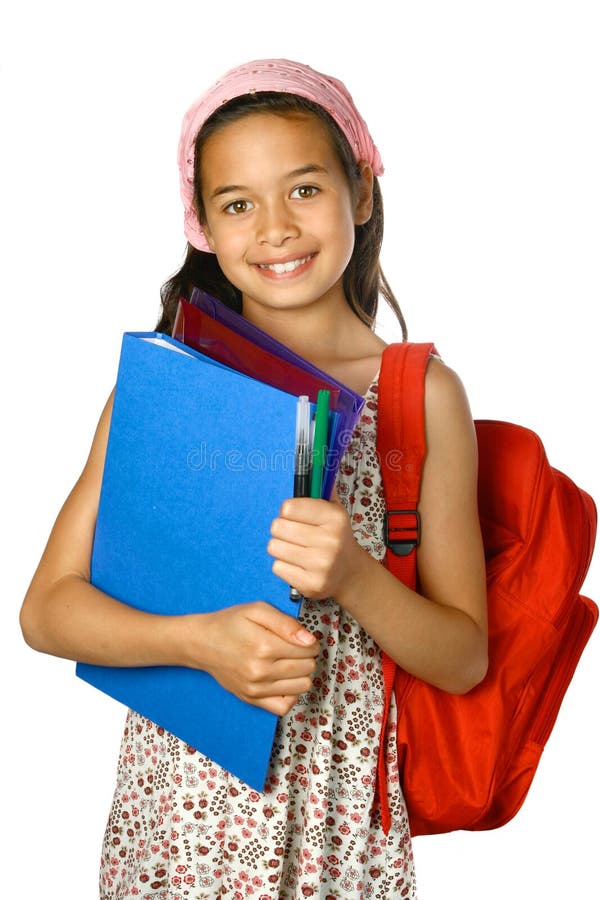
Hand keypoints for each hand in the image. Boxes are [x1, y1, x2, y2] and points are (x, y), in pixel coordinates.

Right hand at [195, 601, 318, 715]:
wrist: (202, 643)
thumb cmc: (229, 624)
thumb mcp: (257, 610)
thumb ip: (285, 622)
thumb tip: (309, 639)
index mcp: (264, 646)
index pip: (309, 650)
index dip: (311, 642)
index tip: (304, 638)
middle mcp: (261, 671)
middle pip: (308, 668)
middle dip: (308, 656)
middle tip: (296, 648)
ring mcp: (256, 688)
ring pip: (301, 687)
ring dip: (302, 674)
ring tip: (291, 662)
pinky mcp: (252, 699)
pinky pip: (284, 706)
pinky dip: (291, 694)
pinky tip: (284, 680)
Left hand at [267, 489, 365, 600]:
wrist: (349, 573)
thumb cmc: (335, 536)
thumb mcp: (334, 510)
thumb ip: (320, 488)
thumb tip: (313, 462)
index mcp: (335, 518)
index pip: (288, 508)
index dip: (288, 511)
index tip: (297, 516)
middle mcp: (330, 541)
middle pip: (277, 527)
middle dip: (282, 529)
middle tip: (295, 535)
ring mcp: (320, 565)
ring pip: (274, 547)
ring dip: (281, 547)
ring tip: (296, 549)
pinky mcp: (310, 584)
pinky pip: (276, 567)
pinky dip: (284, 565)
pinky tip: (298, 564)